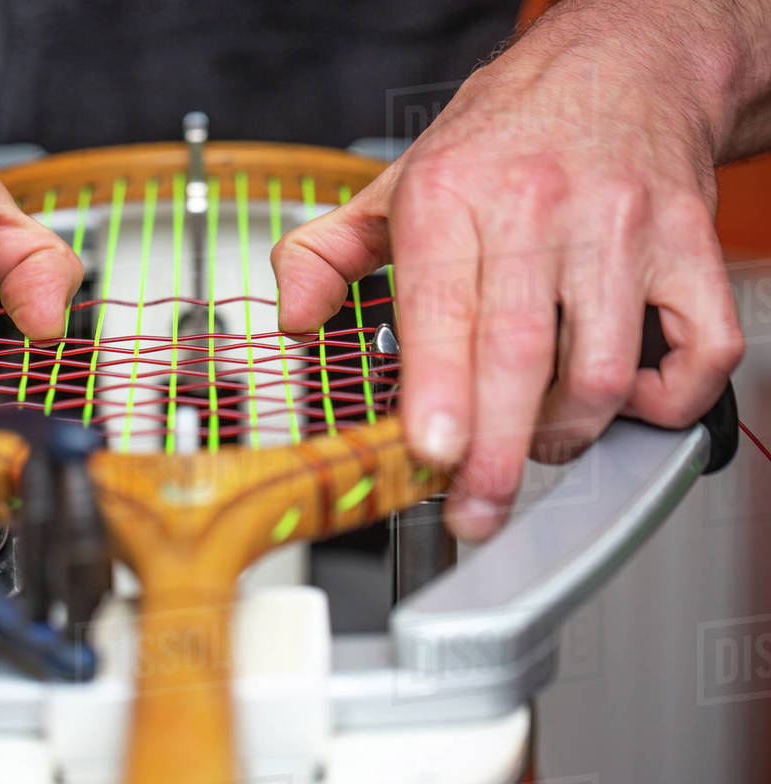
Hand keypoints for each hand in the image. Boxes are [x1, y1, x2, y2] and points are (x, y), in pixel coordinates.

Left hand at [271, 1, 745, 538]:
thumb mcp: (399, 179)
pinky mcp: (689, 247)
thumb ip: (327, 251)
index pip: (442, 308)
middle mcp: (538, 210)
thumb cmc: (508, 132)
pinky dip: (669, 401)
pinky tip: (626, 401)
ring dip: (564, 434)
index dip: (439, 392)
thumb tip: (296, 318)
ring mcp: (621, 230)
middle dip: (496, 455)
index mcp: (452, 196)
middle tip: (475, 510)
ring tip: (534, 442)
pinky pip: (701, 350)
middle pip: (520, 357)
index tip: (433, 454)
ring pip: (602, 371)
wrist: (623, 60)